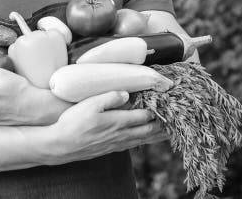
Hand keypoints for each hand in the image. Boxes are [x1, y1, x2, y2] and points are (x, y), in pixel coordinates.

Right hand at [46, 90, 166, 164]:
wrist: (61, 145)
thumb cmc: (73, 123)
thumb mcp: (89, 104)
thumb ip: (109, 97)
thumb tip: (127, 92)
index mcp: (118, 122)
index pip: (146, 115)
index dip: (160, 109)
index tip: (171, 102)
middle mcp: (121, 135)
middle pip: (149, 130)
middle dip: (165, 125)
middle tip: (180, 119)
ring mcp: (117, 143)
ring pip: (144, 139)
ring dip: (158, 135)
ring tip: (171, 132)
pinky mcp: (111, 148)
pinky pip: (135, 144)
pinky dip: (146, 141)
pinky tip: (147, 138)